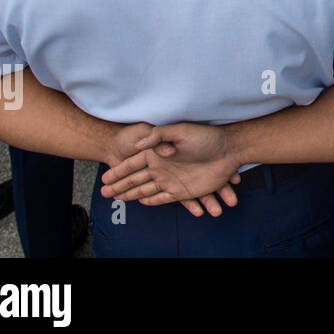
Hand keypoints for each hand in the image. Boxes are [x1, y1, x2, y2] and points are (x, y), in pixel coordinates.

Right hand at [100, 123, 242, 216]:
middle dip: (119, 186)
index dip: (118, 171)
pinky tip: (142, 202)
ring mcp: (171, 179)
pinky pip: (163, 198)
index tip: (104, 178)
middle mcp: (162, 167)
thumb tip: (141, 145)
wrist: (230, 150)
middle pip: (134, 179)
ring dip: (131, 195)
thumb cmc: (207, 137)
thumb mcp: (182, 130)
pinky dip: (152, 201)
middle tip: (104, 193)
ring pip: (145, 190)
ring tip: (117, 199)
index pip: (133, 164)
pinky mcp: (182, 190)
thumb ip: (161, 136)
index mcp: (158, 153)